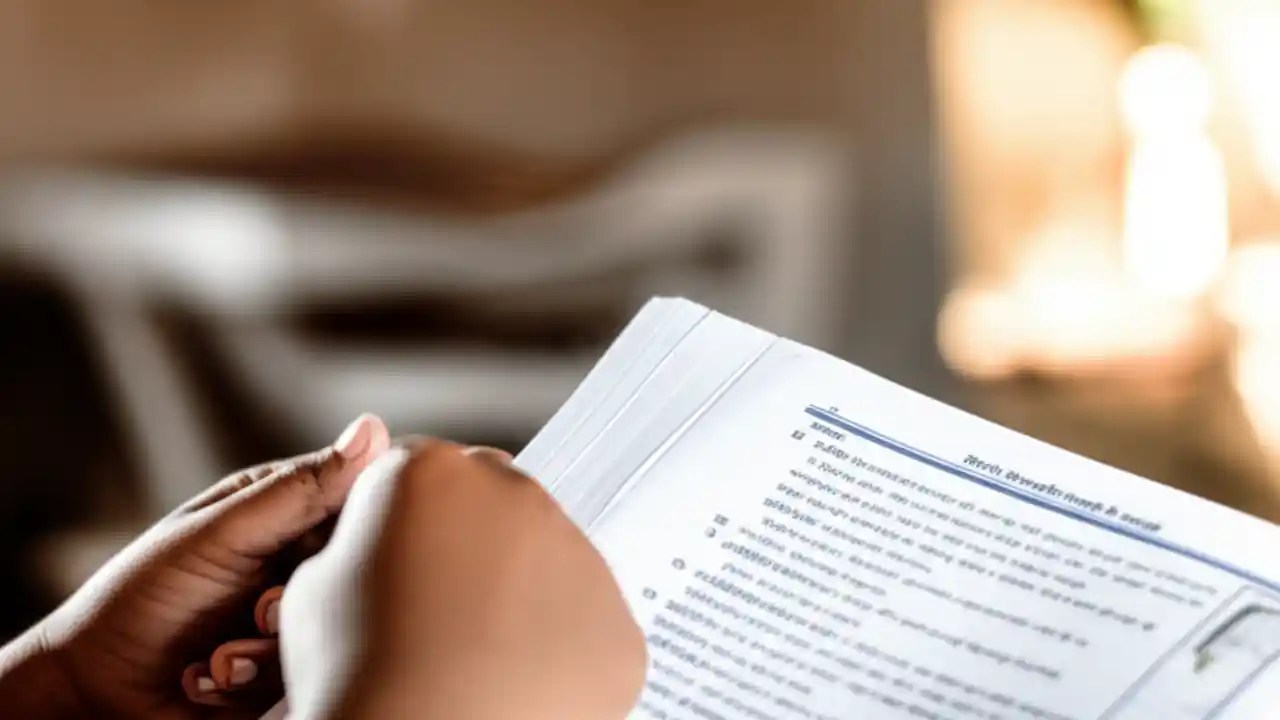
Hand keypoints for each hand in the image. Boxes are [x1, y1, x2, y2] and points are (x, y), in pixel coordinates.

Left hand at [0, 413, 389, 718]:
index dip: (362, 525)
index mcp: (285, 507)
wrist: (93, 691)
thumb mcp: (221, 535)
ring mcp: (295, 614)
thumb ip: (299, 490)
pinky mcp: (290, 667)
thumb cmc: (140, 597)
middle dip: (300, 602)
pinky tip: (208, 678)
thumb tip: (372, 429)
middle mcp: (297, 557)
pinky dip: (252, 682)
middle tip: (258, 614)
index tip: (317, 555)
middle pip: (356, 570)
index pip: (360, 497)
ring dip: (268, 653)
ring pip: (335, 630)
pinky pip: (309, 674)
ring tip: (218, 658)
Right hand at [277, 440, 647, 719]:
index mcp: (433, 473)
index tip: (398, 557)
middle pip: (494, 507)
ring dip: (520, 594)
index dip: (404, 519)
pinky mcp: (615, 623)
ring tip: (477, 656)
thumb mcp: (313, 586)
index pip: (422, 471)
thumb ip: (358, 542)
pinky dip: (558, 651)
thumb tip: (376, 548)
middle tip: (439, 611)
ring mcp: (578, 558)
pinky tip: (518, 682)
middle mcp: (516, 496)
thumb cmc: (355, 671)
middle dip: (471, 546)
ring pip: (548, 564)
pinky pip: (584, 627)